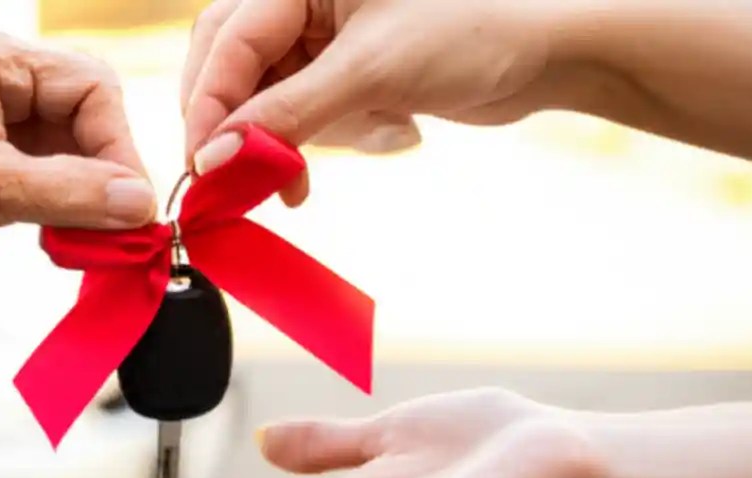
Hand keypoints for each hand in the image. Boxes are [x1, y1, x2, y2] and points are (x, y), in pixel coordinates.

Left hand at [0, 27, 155, 284]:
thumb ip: (66, 193)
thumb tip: (140, 204)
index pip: (89, 86)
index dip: (117, 144)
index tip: (133, 202)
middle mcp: (1, 80)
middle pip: (92, 114)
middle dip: (109, 169)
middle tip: (124, 226)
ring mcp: (2, 121)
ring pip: (82, 151)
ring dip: (95, 194)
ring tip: (99, 239)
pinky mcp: (3, 163)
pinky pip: (64, 179)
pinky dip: (76, 209)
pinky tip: (73, 238)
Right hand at [182, 0, 574, 199]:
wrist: (547, 52)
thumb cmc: (473, 32)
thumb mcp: (371, 72)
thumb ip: (287, 113)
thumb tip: (216, 158)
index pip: (226, 41)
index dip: (209, 107)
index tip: (204, 168)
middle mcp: (299, 0)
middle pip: (227, 66)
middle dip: (230, 127)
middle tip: (229, 185)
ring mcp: (318, 37)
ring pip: (257, 96)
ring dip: (270, 144)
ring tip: (292, 184)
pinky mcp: (338, 71)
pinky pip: (293, 112)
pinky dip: (303, 145)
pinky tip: (326, 168)